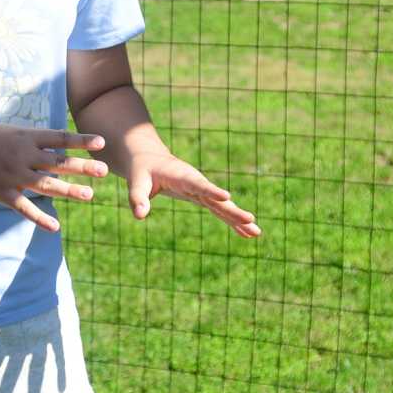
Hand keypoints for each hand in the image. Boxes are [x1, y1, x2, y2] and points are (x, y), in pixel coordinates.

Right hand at [0, 126, 108, 231]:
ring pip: (46, 185)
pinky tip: (55, 226)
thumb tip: (56, 144)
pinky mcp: (1, 193)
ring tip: (89, 195)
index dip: (81, 141)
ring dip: (69, 191)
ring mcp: (11, 176)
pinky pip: (24, 208)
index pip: (59, 138)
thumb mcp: (9, 132)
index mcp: (24, 137)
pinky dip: (40, 218)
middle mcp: (21, 156)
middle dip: (82, 167)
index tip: (102, 143)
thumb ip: (32, 140)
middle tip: (104, 170)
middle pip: (58, 163)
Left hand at [126, 152, 261, 237]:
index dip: (212, 191)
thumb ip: (137, 198)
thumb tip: (140, 217)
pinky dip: (232, 222)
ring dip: (239, 220)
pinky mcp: (203, 198)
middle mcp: (196, 183)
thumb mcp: (136, 182)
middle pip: (217, 199)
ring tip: (256, 233)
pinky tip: (246, 234)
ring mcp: (202, 191)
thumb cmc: (142, 170)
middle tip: (250, 220)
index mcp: (182, 176)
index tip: (227, 197)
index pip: (199, 185)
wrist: (150, 159)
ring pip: (223, 207)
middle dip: (233, 211)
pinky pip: (220, 211)